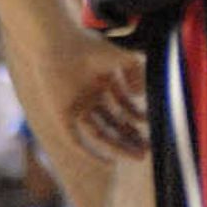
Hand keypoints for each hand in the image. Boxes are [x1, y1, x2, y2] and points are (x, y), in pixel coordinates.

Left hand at [30, 28, 148, 163]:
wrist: (56, 44)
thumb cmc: (87, 46)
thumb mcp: (119, 56)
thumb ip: (136, 71)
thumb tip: (139, 96)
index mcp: (100, 82)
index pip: (121, 105)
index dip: (135, 115)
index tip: (149, 123)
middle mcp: (88, 96)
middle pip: (112, 123)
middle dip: (130, 137)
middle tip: (146, 150)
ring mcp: (75, 107)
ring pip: (100, 133)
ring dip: (119, 146)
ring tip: (138, 156)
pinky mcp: (61, 115)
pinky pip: (76, 140)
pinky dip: (92, 153)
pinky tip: (109, 162)